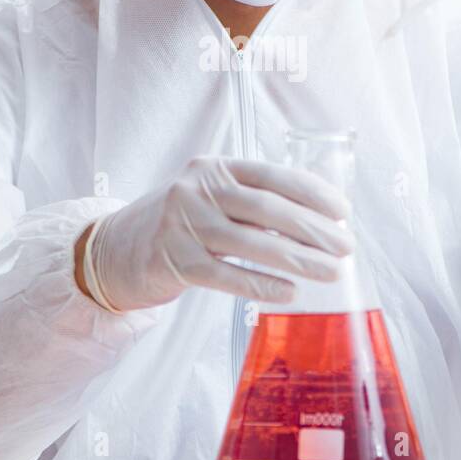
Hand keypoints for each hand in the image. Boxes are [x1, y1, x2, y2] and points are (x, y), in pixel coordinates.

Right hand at [80, 156, 353, 312]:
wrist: (114, 249)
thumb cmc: (178, 223)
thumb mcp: (209, 196)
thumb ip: (249, 199)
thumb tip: (315, 221)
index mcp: (213, 166)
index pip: (272, 174)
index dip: (312, 192)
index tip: (343, 211)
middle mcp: (197, 189)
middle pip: (267, 208)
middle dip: (313, 229)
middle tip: (346, 246)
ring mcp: (183, 225)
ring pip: (252, 243)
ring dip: (298, 260)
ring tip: (329, 272)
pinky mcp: (174, 261)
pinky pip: (228, 275)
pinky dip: (262, 284)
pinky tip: (290, 292)